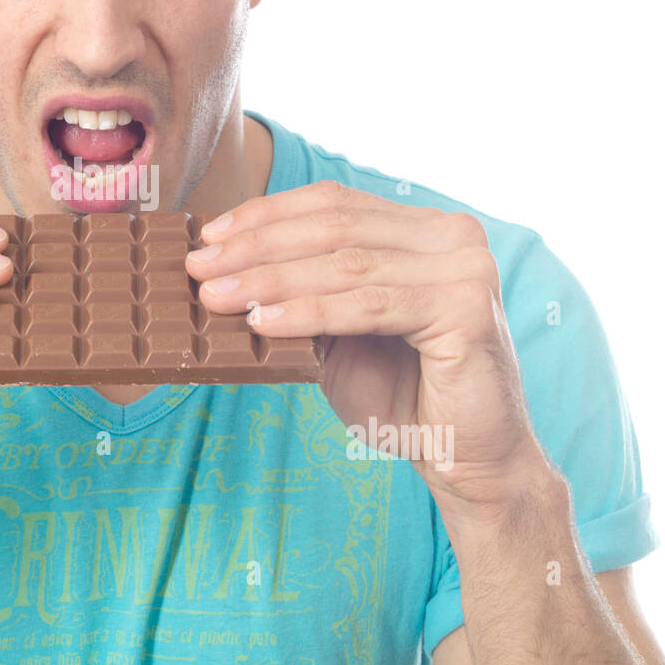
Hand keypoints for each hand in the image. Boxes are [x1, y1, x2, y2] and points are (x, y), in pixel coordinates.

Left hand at [185, 180, 546, 507]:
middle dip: (257, 246)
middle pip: (335, 227)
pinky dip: (309, 312)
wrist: (466, 459)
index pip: (334, 204)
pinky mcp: (466, 306)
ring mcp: (465, 266)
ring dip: (271, 279)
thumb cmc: (401, 396)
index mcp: (423, 229)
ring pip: (346, 264)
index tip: (208, 236)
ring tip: (217, 296)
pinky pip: (369, 304)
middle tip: (198, 267)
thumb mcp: (339, 333)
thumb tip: (224, 265)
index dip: (267, 215)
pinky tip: (262, 322)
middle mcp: (450, 234)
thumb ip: (303, 293)